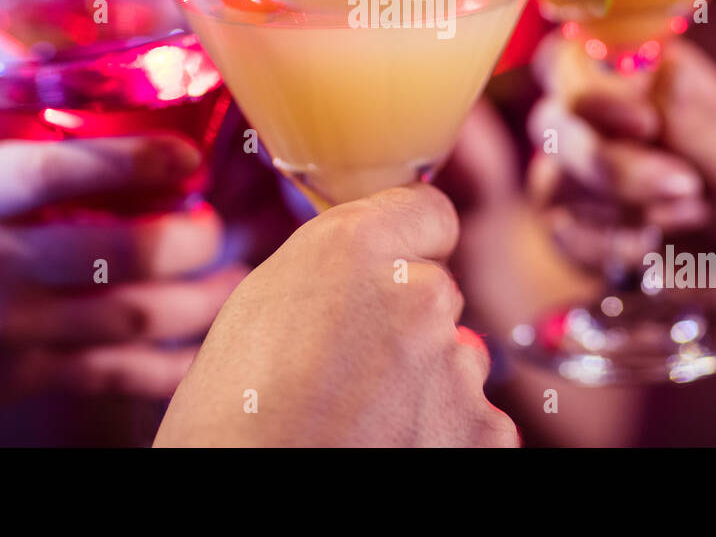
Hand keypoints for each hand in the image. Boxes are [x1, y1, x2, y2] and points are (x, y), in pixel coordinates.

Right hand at [0, 136, 244, 445]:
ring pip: (128, 315)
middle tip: (214, 226)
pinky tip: (204, 350)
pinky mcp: (22, 377)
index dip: (129, 161)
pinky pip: (112, 372)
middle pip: (112, 253)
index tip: (185, 156)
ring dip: (198, 300)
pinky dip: (167, 365)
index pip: (53, 172)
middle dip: (184, 240)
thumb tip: (119, 152)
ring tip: (235, 279)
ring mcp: (9, 328)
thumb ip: (16, 175)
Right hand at [154, 184, 518, 446]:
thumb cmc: (230, 417)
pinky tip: (388, 448)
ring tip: (362, 421)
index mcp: (355, 245)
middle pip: (438, 292)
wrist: (244, 502)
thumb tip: (372, 268)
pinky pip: (477, 419)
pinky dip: (446, 435)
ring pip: (457, 358)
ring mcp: (457, 365)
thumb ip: (334, 269)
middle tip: (352, 371)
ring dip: (426, 382)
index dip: (408, 246)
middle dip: (408, 324)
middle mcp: (419, 292)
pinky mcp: (484, 430)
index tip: (388, 275)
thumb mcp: (263, 302)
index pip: (430, 213)